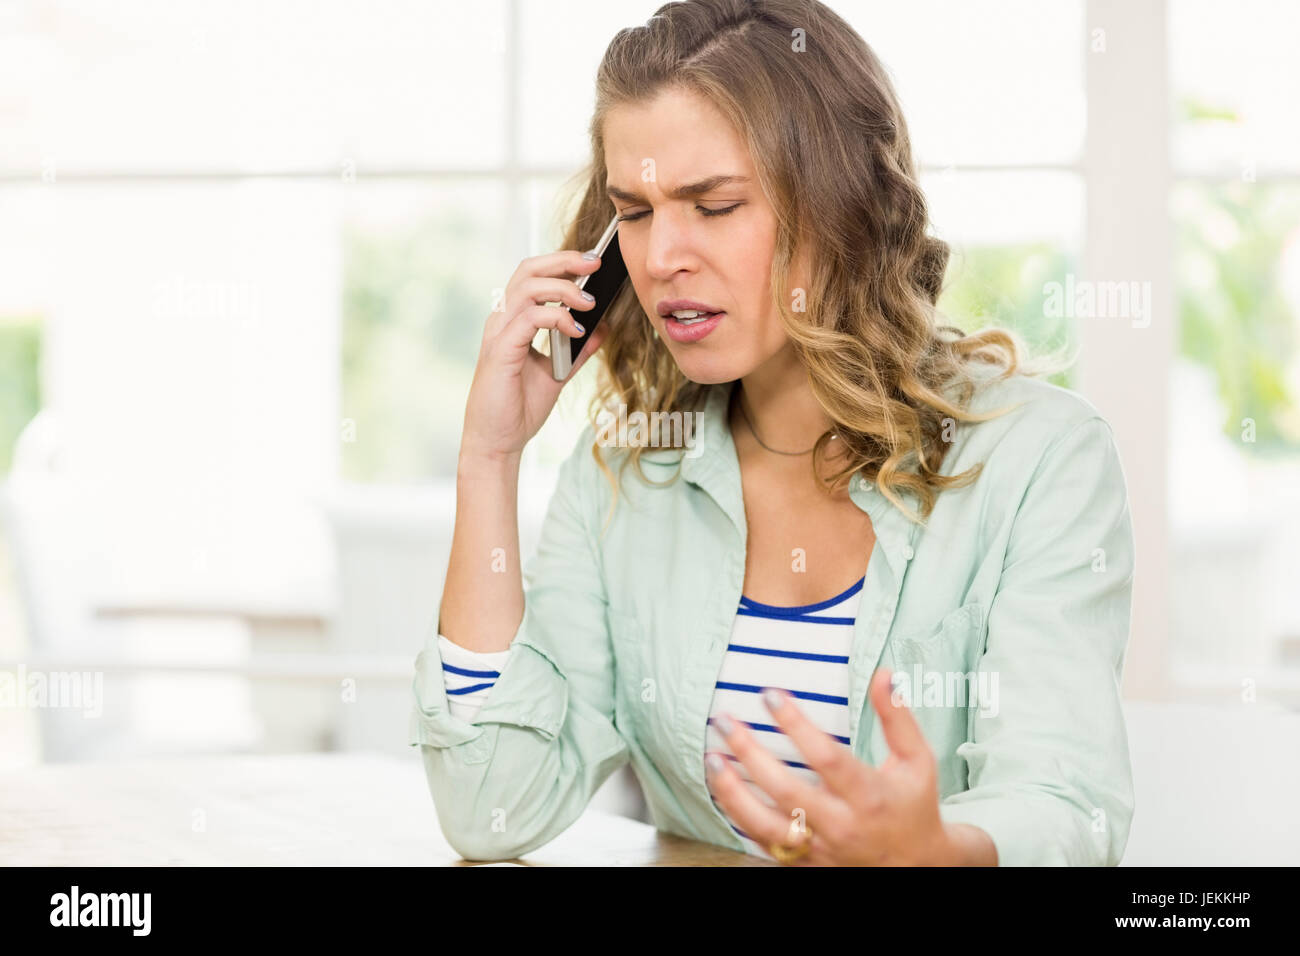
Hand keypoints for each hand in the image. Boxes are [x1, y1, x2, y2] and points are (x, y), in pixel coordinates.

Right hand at [460, 248, 611, 463]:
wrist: (497, 441)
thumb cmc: (518, 408)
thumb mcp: (558, 373)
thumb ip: (577, 349)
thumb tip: (603, 327)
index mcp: (513, 321)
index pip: (534, 276)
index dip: (562, 262)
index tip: (593, 262)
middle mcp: (502, 321)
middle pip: (528, 270)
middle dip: (564, 261)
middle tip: (595, 263)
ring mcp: (499, 334)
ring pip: (528, 288)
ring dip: (564, 288)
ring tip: (589, 302)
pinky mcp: (501, 351)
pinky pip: (529, 319)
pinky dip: (556, 317)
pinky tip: (576, 329)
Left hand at [705, 667, 971, 865]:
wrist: (917, 865)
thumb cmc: (914, 804)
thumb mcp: (916, 759)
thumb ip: (897, 716)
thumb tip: (883, 674)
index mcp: (869, 796)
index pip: (826, 758)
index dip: (796, 725)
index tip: (769, 695)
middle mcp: (841, 825)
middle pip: (786, 791)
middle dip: (750, 753)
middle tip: (724, 721)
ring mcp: (821, 849)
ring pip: (765, 825)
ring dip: (732, 792)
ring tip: (711, 758)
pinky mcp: (806, 863)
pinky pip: (763, 842)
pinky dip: (738, 817)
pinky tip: (722, 789)